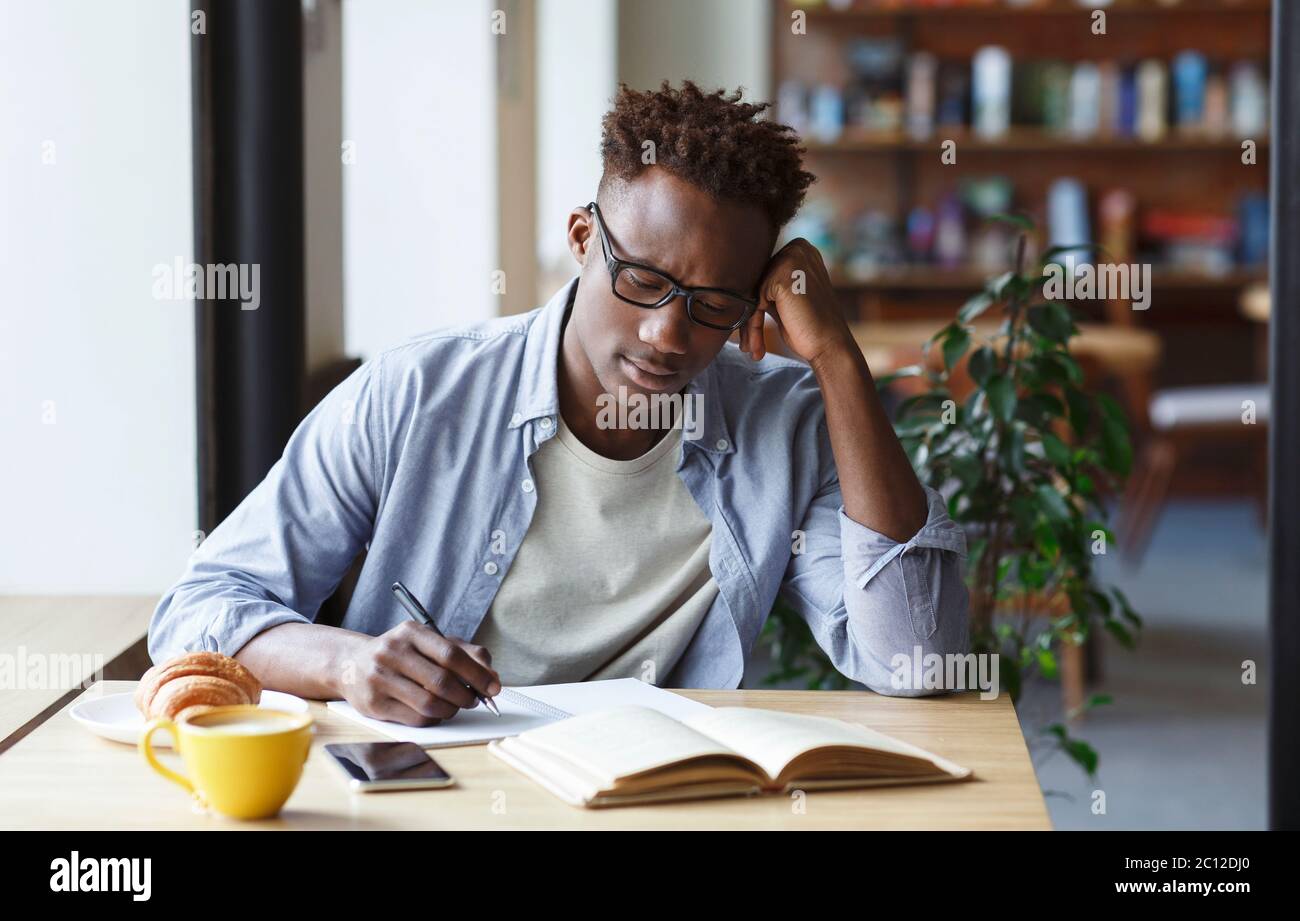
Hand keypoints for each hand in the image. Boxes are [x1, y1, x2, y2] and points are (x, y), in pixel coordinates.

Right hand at [339, 621, 500, 726]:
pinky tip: (435, 712)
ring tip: (455, 706)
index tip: (493, 687)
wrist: (351, 664)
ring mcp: (380, 678)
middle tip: (475, 700)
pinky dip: (434, 719)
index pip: (451, 654)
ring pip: (430, 704)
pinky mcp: (374, 704)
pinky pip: (416, 718)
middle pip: (442, 681)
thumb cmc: (401, 654)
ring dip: (451, 709)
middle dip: (466, 695)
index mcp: (410, 632)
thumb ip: (465, 653)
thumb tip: (492, 676)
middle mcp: (392, 652)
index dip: (477, 673)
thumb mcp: (430, 643)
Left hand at [737, 238, 853, 366]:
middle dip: (748, 315)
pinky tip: (759, 347)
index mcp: (801, 249)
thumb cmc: (810, 326)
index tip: (751, 331)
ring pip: (752, 293)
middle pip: (755, 282)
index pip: (762, 274)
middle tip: (748, 345)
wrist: (831, 345)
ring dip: (749, 325)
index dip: (754, 303)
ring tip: (752, 349)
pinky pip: (754, 302)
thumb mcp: (787, 296)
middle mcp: (797, 248)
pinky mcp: (783, 276)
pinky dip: (753, 326)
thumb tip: (737, 284)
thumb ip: (769, 284)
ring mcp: (791, 259)